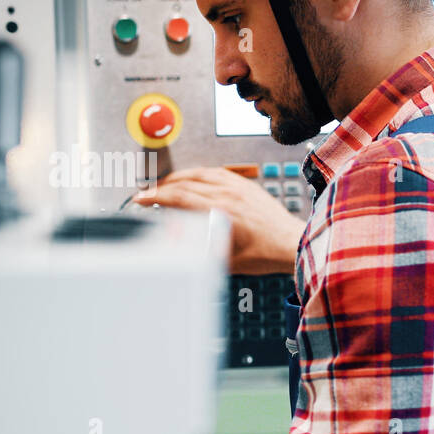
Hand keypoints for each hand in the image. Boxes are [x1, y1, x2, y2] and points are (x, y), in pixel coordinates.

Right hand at [133, 167, 305, 275]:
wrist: (292, 244)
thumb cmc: (266, 254)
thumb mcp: (228, 262)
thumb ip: (202, 254)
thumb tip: (179, 249)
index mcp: (221, 212)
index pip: (180, 198)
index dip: (155, 196)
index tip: (140, 199)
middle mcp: (229, 195)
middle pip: (186, 183)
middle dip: (162, 186)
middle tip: (148, 193)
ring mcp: (239, 187)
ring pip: (201, 173)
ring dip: (179, 177)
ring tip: (166, 184)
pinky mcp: (247, 186)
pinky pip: (218, 172)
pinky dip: (200, 173)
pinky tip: (194, 177)